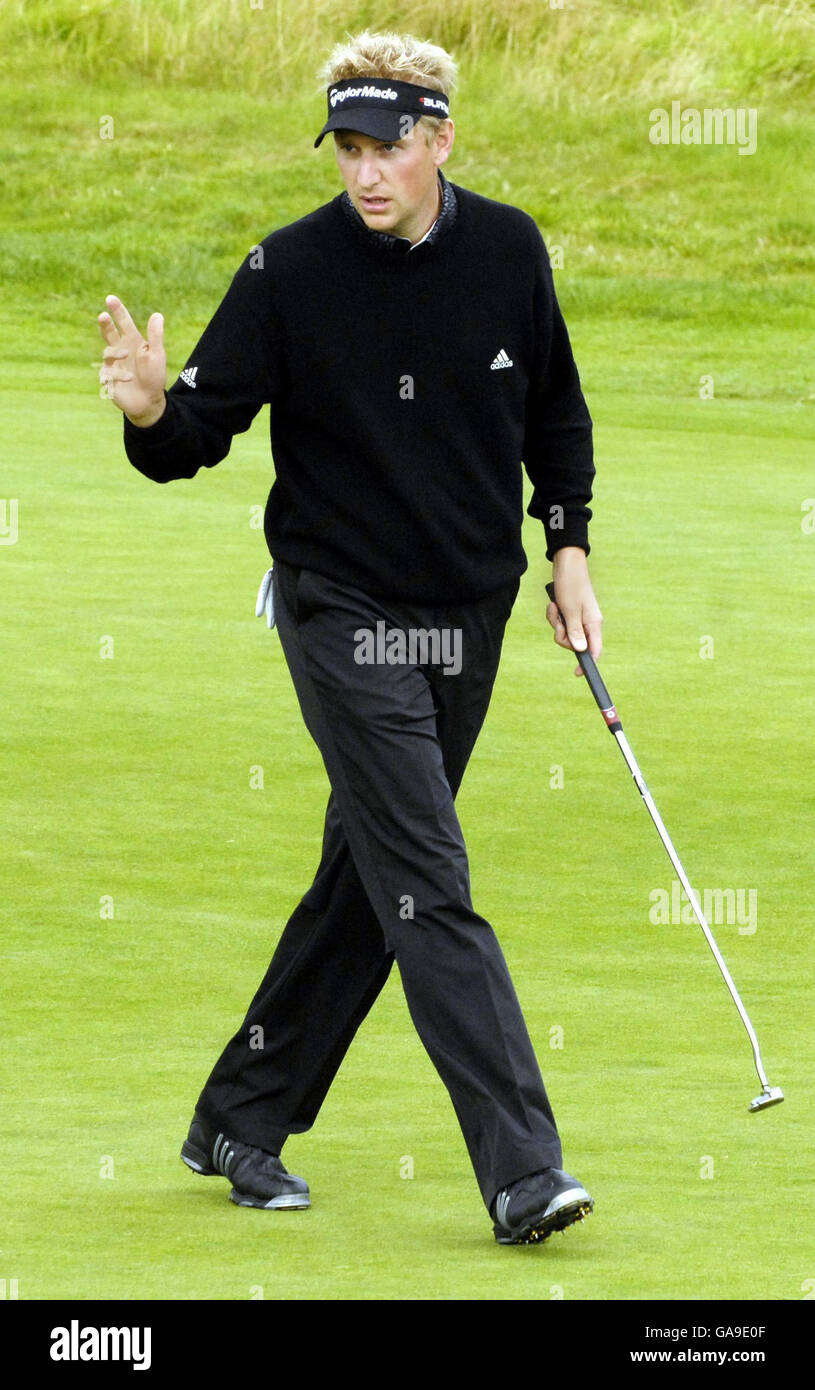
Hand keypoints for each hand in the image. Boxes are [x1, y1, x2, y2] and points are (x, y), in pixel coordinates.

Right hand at [96, 294, 166, 425]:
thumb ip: (155, 336)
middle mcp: (120, 349)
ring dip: (115, 353)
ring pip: (107, 352)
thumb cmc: (154, 376)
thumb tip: (157, 314)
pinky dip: (118, 375)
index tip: (110, 298)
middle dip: (105, 324)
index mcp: (132, 341)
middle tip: (103, 315)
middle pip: (109, 332)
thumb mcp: (157, 355)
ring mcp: (112, 363)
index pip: (123, 322)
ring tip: (126, 355)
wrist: (148, 401)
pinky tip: (129, 378)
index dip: (117, 310)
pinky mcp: (108, 378)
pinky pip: (108, 373)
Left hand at [546, 547, 602, 676]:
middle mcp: (589, 623)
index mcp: (594, 624)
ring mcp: (580, 618)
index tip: (578, 673)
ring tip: (554, 607)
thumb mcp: (570, 611)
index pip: (594, 650)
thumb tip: (581, 651)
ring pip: (565, 633)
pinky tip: (553, 604)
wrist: (566, 563)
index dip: (587, 663)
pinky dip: (554, 616)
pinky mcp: (571, 612)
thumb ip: (575, 632)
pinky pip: (561, 623)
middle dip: (561, 635)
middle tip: (558, 620)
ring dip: (555, 623)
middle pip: (574, 644)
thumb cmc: (571, 585)